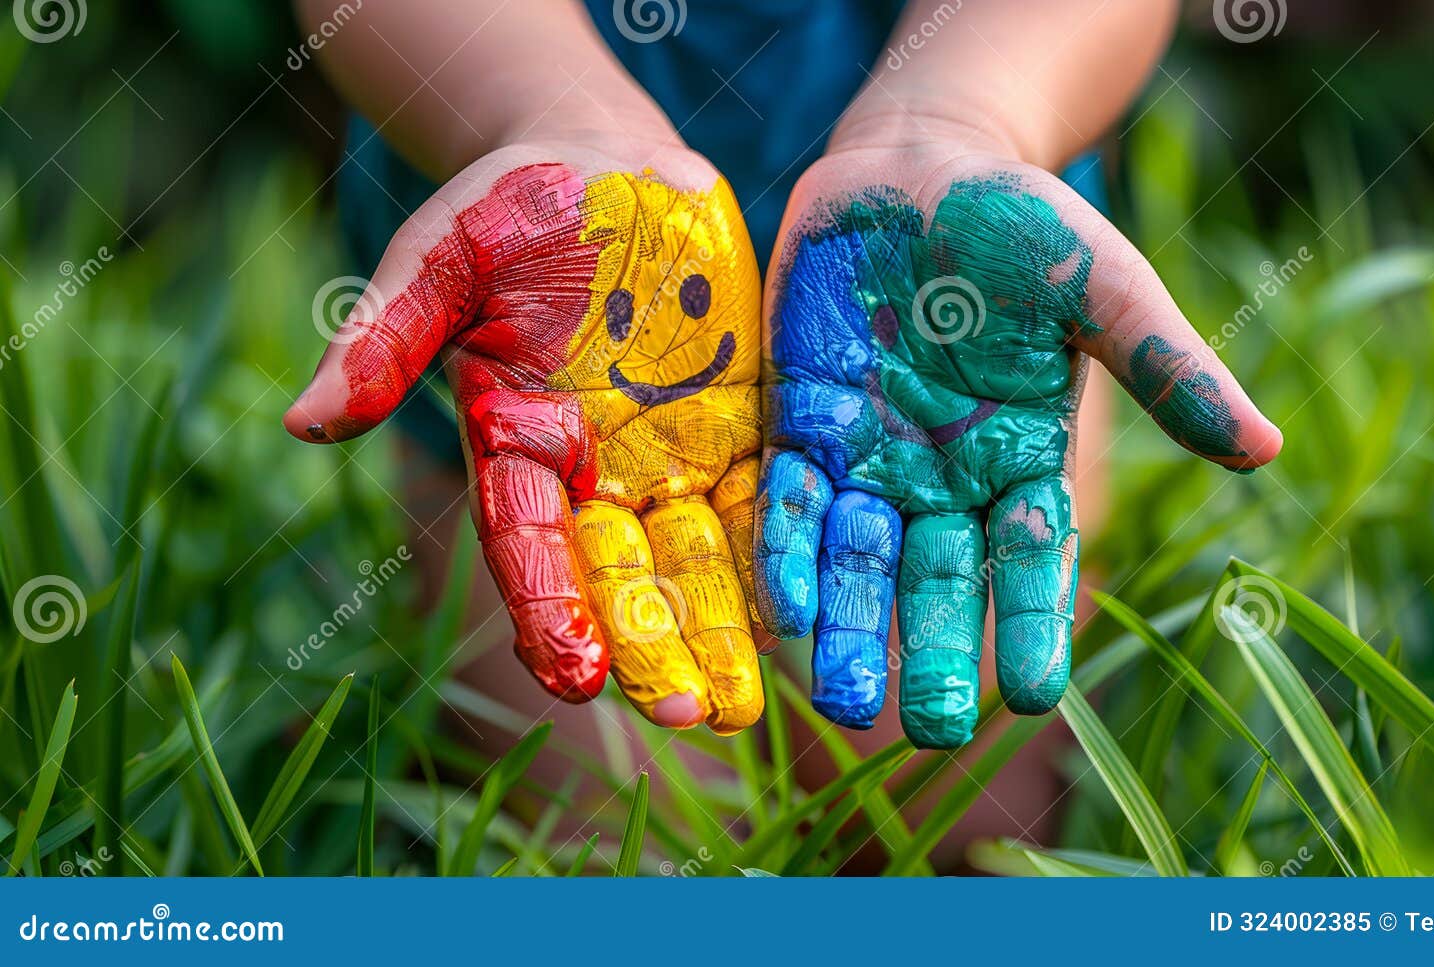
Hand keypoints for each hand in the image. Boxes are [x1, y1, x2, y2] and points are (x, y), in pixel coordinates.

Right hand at [285, 141, 765, 733]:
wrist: (612, 167)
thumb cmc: (512, 208)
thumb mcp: (441, 257)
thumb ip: (386, 337)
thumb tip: (303, 422)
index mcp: (520, 444)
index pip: (531, 543)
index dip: (552, 607)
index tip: (577, 675)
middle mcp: (599, 471)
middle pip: (628, 576)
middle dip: (658, 647)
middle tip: (694, 716)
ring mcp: (674, 454)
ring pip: (702, 561)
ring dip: (725, 632)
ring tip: (751, 706)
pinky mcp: (741, 426)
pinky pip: (769, 500)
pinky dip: (785, 558)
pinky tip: (810, 619)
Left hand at [755, 144, 1281, 748]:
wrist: (913, 164)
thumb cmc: (1020, 222)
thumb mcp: (1100, 284)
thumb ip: (1164, 363)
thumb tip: (1265, 447)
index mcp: (1022, 458)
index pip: (1033, 559)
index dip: (1034, 624)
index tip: (1034, 694)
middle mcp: (943, 477)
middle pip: (939, 582)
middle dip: (933, 653)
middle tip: (930, 732)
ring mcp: (868, 457)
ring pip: (858, 561)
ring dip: (850, 628)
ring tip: (839, 702)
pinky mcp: (801, 424)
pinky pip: (787, 500)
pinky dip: (785, 550)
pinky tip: (780, 606)